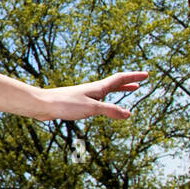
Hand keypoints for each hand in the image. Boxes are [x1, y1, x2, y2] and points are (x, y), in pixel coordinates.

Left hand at [33, 71, 147, 120]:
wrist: (42, 105)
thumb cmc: (65, 104)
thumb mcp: (91, 108)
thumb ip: (110, 110)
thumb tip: (129, 114)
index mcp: (97, 88)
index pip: (120, 79)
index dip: (134, 77)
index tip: (147, 74)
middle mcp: (92, 90)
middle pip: (114, 84)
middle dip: (128, 83)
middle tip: (140, 82)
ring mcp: (84, 95)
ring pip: (106, 91)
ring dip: (119, 90)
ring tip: (128, 90)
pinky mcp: (77, 103)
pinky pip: (98, 100)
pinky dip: (107, 100)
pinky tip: (104, 105)